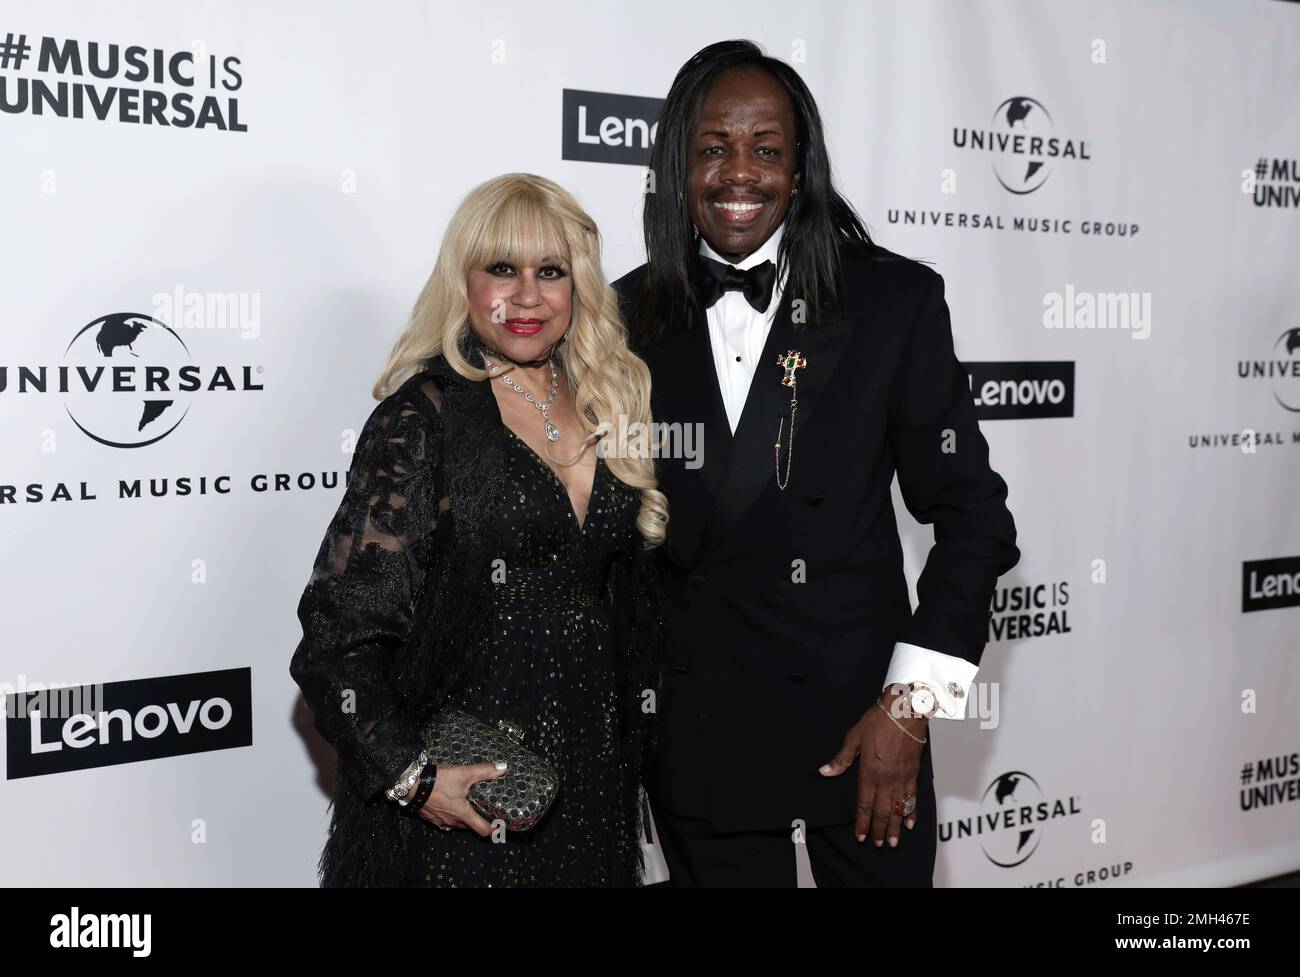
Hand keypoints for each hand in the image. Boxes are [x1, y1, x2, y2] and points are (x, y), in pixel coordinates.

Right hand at [416, 761, 507, 836]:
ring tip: (468, 809)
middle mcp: (453, 821)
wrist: (413, 784)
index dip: (493, 830)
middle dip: (477, 822)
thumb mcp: (464, 773)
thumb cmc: (439, 781)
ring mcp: (441, 821)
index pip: (482, 830)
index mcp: (463, 814)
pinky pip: (444, 822)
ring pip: (457, 824)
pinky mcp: (431, 818)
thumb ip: (484, 771)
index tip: (499, 827)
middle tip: (484, 813)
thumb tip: (503, 768)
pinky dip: (450, 817)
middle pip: (470, 827)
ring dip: (463, 819)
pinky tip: (450, 808)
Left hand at [819, 689, 926, 846]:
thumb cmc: (878, 721)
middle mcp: (886, 779)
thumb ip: (841, 759)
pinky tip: (909, 823)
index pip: (864, 803)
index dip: (862, 822)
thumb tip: (825, 771)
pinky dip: (911, 812)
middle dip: (877, 829)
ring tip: (891, 842)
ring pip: (897, 808)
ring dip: (894, 827)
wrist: (905, 711)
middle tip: (876, 844)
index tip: (860, 836)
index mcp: (869, 771)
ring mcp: (901, 778)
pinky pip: (912, 798)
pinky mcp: (913, 773)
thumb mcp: (854, 737)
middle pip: (881, 811)